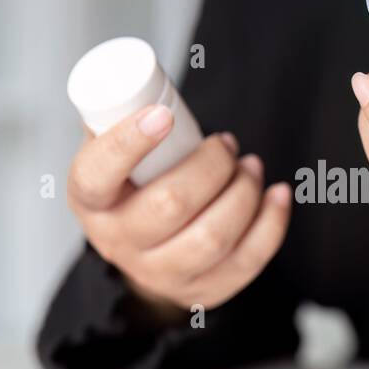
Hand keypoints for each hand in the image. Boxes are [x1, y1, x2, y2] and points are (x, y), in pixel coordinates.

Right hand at [67, 104, 291, 315]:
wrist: (143, 251)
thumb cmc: (134, 184)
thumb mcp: (111, 152)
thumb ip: (118, 115)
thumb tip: (137, 77)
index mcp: (89, 199)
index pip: (98, 173)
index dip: (130, 142)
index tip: (164, 115)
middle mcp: (118, 242)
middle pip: (170, 204)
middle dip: (211, 166)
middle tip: (227, 145)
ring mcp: (160, 273)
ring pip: (213, 236)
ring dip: (243, 193)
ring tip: (251, 168)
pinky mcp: (202, 291)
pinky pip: (246, 262)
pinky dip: (272, 223)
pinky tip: (278, 195)